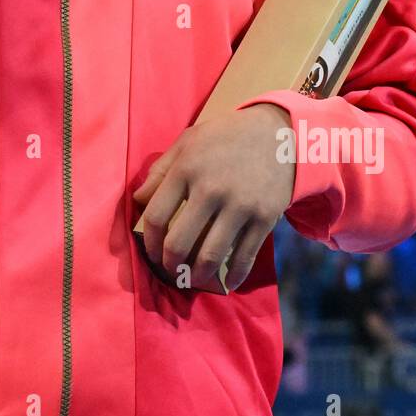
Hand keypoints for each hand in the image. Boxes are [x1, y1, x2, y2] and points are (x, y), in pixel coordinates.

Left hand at [131, 104, 295, 290]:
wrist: (277, 132)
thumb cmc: (225, 137)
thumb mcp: (188, 141)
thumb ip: (160, 169)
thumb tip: (138, 200)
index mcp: (186, 169)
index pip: (156, 216)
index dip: (149, 241)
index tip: (151, 252)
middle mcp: (211, 190)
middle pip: (179, 243)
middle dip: (170, 264)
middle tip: (170, 270)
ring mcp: (239, 206)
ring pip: (211, 256)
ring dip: (197, 275)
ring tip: (193, 278)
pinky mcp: (264, 218)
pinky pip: (245, 257)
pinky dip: (234, 276)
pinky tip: (228, 282)